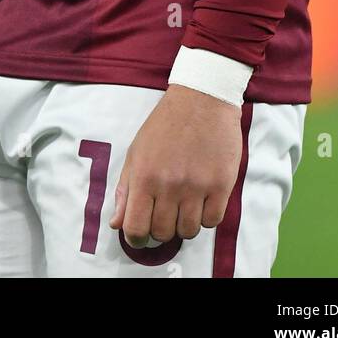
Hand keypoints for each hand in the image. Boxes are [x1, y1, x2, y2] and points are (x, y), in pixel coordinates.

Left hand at [109, 84, 241, 245]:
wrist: (201, 99)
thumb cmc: (165, 124)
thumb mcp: (137, 151)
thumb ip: (125, 189)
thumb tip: (116, 224)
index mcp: (144, 176)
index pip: (135, 228)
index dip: (136, 238)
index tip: (140, 234)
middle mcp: (169, 185)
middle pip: (162, 233)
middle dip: (161, 228)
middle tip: (164, 211)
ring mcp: (197, 186)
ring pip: (188, 231)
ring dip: (184, 224)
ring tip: (184, 204)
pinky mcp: (221, 185)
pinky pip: (212, 221)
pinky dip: (205, 216)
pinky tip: (202, 200)